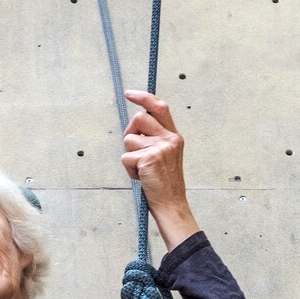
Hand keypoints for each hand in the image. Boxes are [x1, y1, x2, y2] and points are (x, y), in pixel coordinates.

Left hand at [121, 90, 197, 247]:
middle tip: (136, 153)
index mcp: (174, 136)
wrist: (172, 204)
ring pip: (129, 139)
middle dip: (130, 133)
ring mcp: (161, 147)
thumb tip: (133, 127)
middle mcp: (170, 138)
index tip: (129, 94)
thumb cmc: (164, 183)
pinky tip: (141, 178)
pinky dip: (128, 169)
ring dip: (130, 155)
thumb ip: (153, 139)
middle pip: (138, 119)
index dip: (143, 98)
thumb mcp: (164, 156)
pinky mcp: (150, 158)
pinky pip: (125, 157)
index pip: (159, 107)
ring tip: (143, 170)